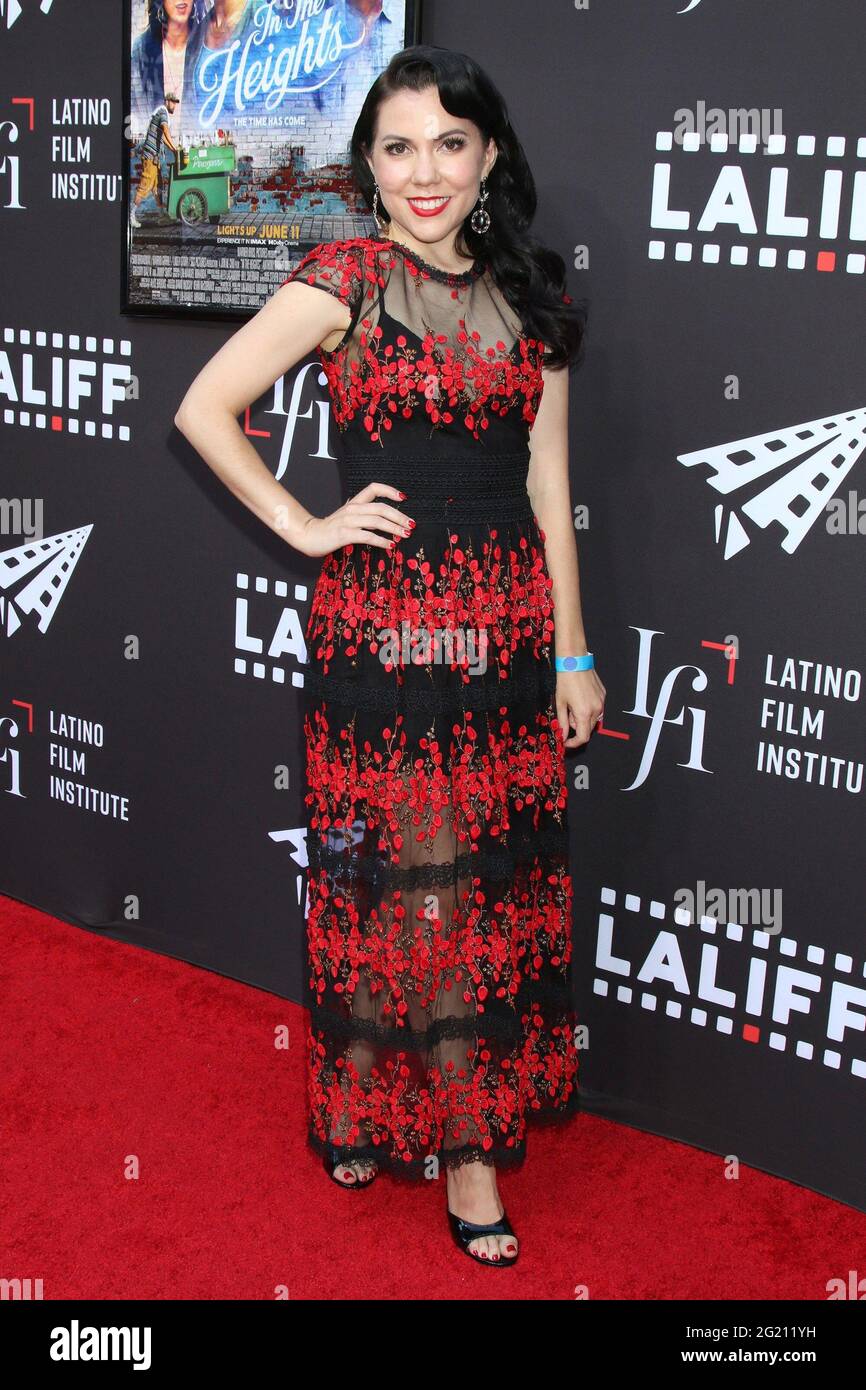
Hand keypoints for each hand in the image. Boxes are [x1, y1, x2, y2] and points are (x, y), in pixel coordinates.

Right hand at [294, 482, 413, 557]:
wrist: (308, 535)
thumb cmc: (329, 529)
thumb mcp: (347, 517)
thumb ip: (362, 515)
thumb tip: (384, 521)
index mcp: (354, 503)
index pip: (373, 488)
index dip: (390, 490)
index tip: (404, 498)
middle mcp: (352, 509)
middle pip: (381, 507)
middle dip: (400, 516)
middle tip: (411, 524)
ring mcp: (348, 521)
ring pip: (377, 521)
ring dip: (394, 528)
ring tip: (405, 534)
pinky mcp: (344, 534)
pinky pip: (367, 536)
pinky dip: (381, 541)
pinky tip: (390, 545)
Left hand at [555, 667, 606, 748]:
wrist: (574, 661)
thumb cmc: (565, 679)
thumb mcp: (560, 703)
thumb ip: (562, 722)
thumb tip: (563, 735)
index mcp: (584, 713)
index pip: (583, 737)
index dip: (574, 743)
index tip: (566, 742)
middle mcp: (596, 709)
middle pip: (588, 728)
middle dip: (576, 726)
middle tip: (566, 715)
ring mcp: (601, 701)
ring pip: (593, 719)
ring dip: (582, 718)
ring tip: (572, 704)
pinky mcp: (603, 694)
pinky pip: (596, 708)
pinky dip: (588, 708)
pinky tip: (579, 698)